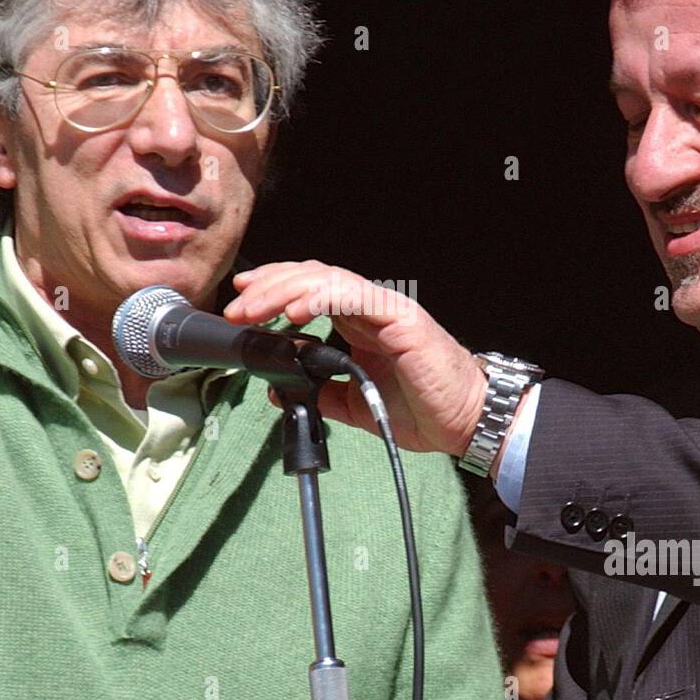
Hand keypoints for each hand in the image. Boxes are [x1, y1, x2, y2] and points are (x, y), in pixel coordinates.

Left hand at [225, 260, 487, 455]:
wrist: (463, 422)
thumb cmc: (420, 410)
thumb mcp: (354, 405)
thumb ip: (319, 391)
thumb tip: (278, 390)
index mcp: (359, 323)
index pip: (310, 290)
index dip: (274, 288)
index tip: (242, 302)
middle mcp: (369, 308)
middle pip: (311, 277)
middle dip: (268, 287)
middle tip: (236, 308)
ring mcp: (384, 308)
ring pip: (326, 280)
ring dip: (283, 291)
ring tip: (254, 310)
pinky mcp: (400, 316)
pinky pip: (353, 296)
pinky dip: (319, 298)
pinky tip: (294, 314)